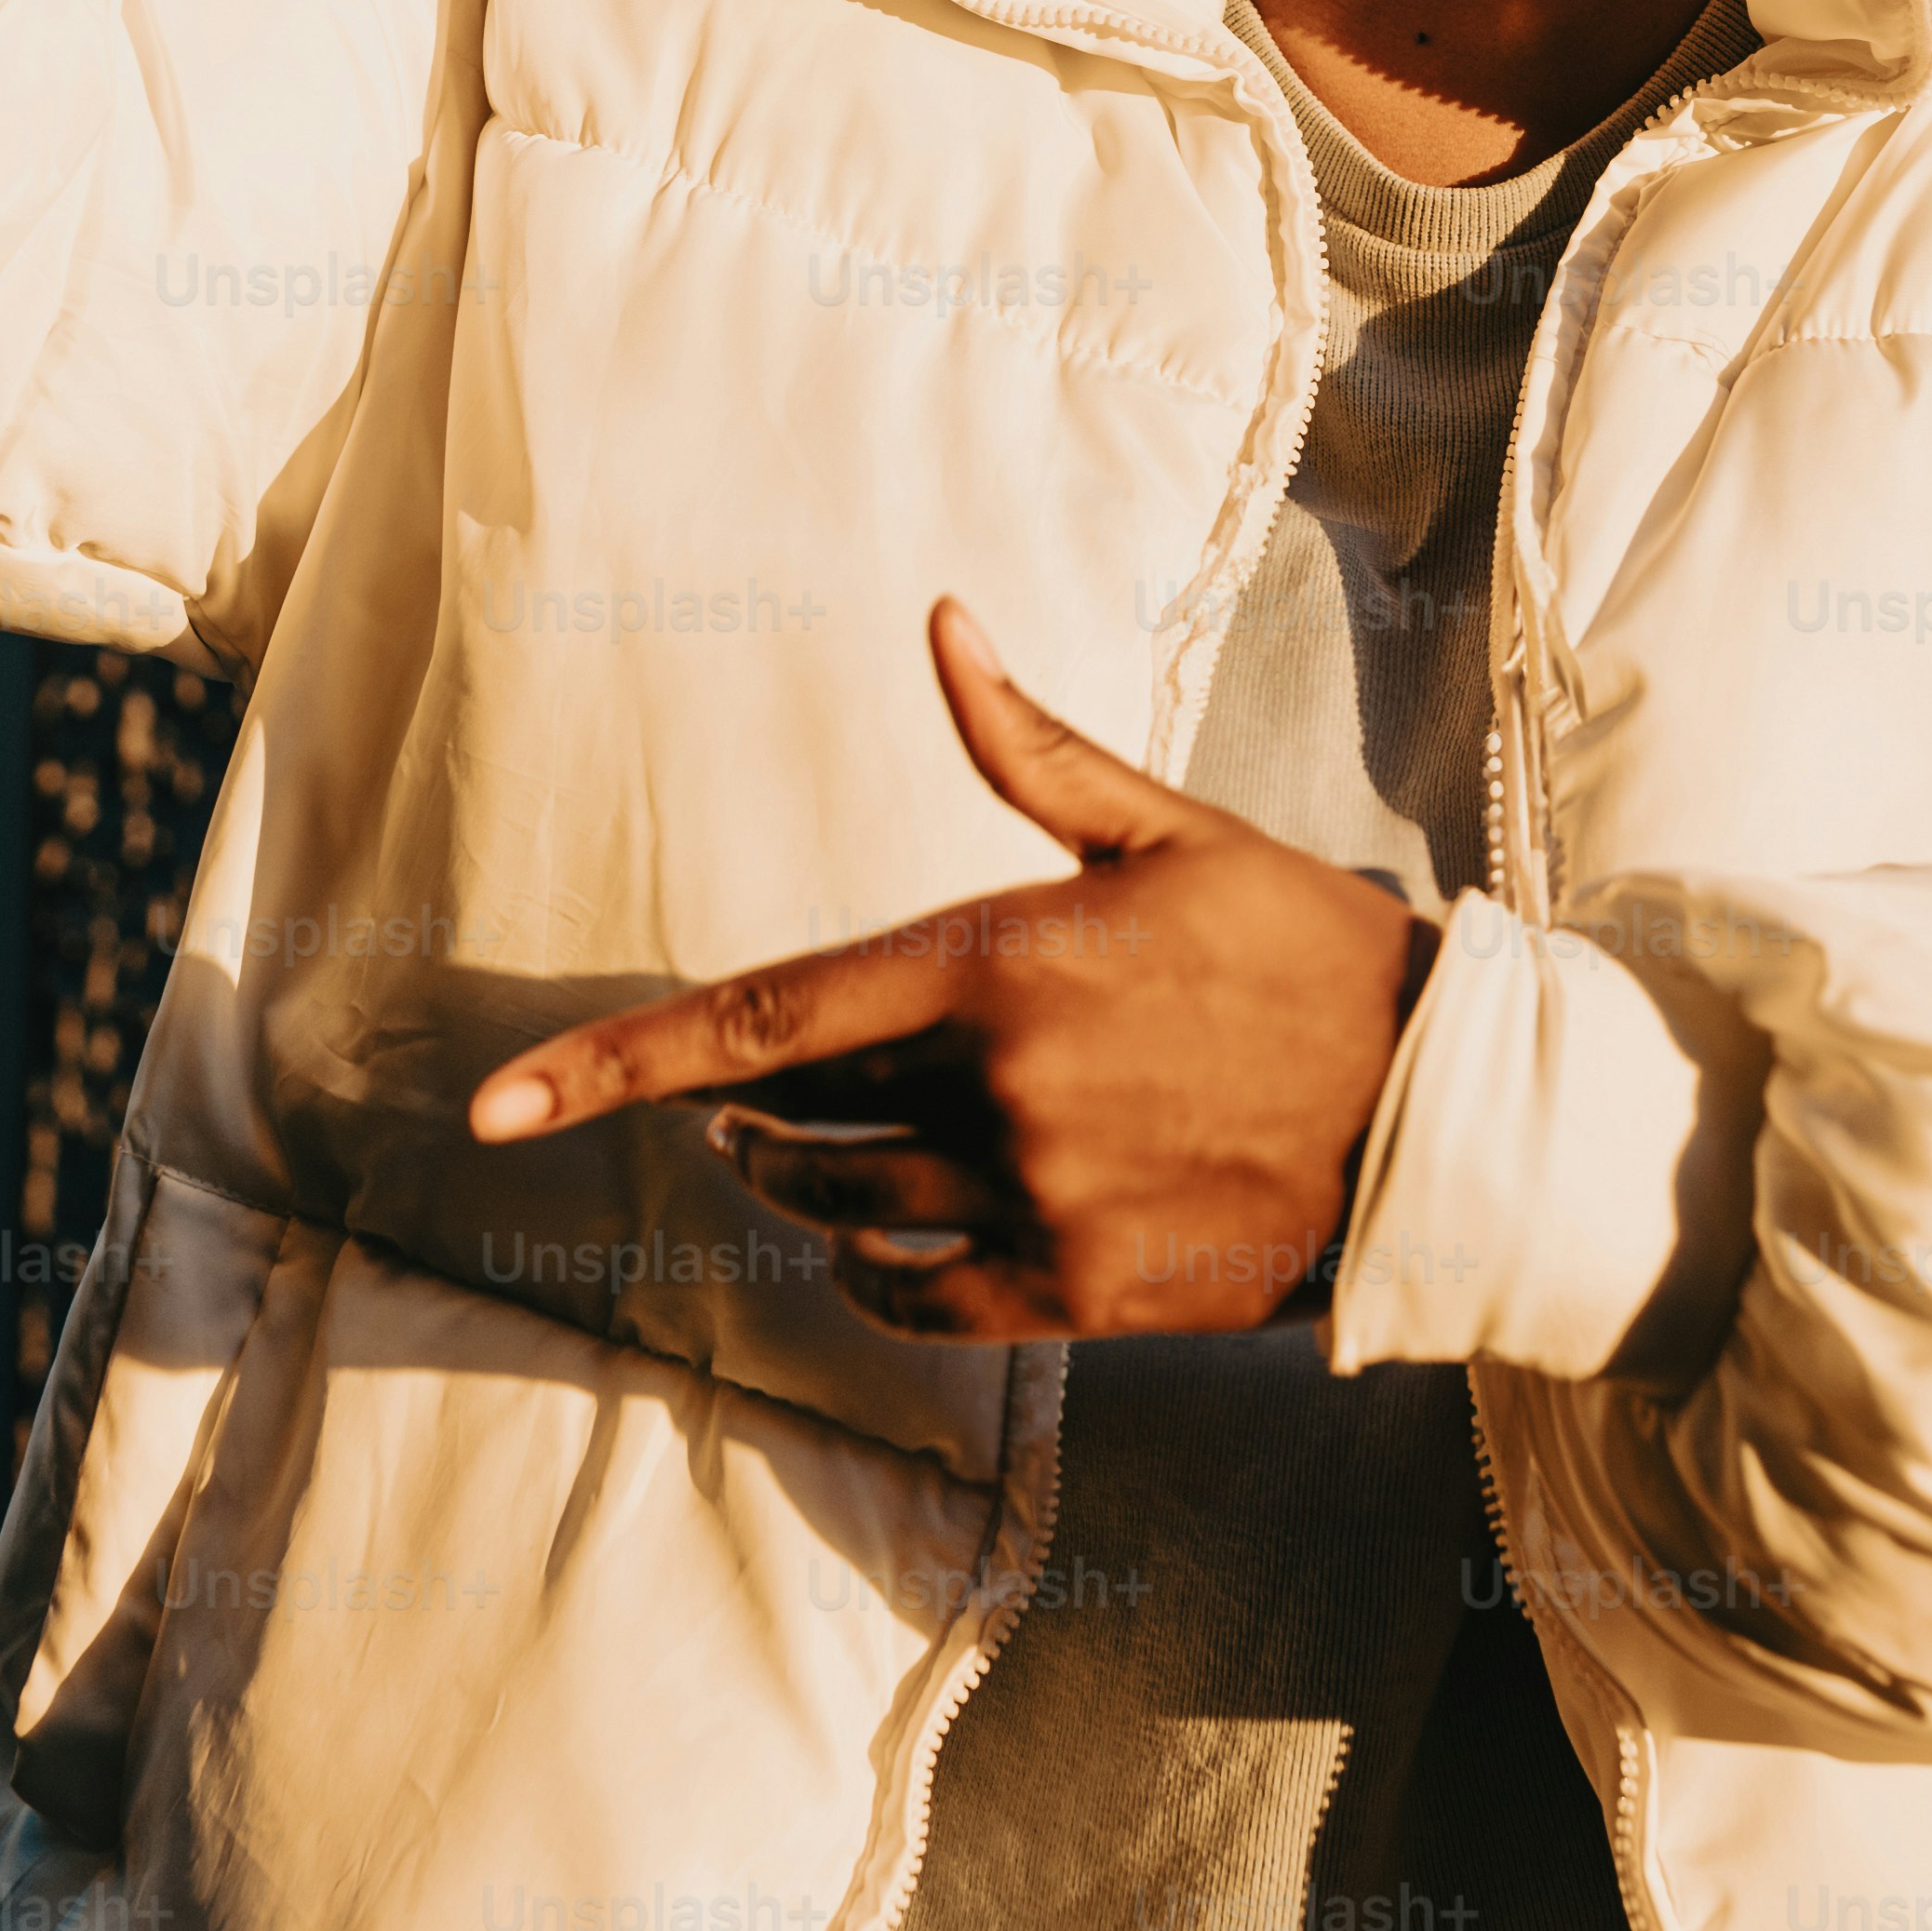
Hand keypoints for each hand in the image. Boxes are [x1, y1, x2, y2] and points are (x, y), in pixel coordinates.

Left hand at [465, 600, 1440, 1339]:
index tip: (496, 1105)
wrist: (1436, 1113)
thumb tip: (942, 627)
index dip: (610, 1063)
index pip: (760, 1017)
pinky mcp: (1082, 1297)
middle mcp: (997, 1095)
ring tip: (803, 1151)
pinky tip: (891, 1242)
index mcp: (998, 963)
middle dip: (736, 1110)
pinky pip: (920, 1303)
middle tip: (737, 1095)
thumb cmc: (1300, 947)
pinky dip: (881, 1274)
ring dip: (801, 1185)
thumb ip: (1031, 747)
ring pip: (842, 1216)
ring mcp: (1038, 1208)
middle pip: (788, 1123)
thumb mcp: (1167, 831)